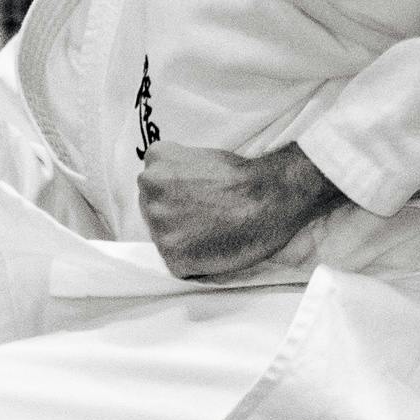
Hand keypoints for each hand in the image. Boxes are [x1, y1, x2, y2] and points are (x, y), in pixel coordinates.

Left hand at [139, 139, 346, 280]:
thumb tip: (172, 193)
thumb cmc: (244, 176)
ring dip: (183, 239)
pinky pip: (178, 264)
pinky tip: (213, 248)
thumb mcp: (200, 156)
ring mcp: (159, 227)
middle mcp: (149, 193)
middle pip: (154, 211)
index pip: (154, 186)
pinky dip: (194, 262)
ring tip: (213, 232)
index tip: (197, 198)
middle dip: (175, 216)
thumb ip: (177, 172)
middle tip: (207, 217)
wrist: (269, 197)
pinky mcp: (172, 257)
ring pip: (164, 238)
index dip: (176, 195)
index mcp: (156, 163)